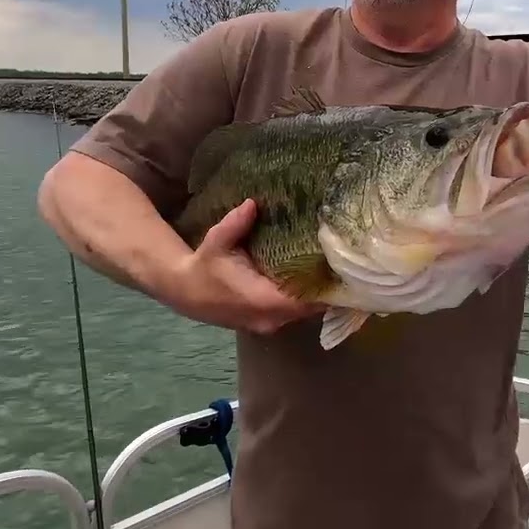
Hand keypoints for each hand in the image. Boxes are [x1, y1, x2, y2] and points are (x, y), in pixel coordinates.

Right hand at [163, 199, 325, 333]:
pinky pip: (294, 315)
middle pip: (310, 309)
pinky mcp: (266, 325)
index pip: (303, 300)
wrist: (185, 292)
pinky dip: (306, 302)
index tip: (339, 268)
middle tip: (343, 264)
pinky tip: (316, 281)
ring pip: (304, 315)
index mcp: (259, 299)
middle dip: (326, 290)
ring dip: (318, 296)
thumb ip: (235, 223)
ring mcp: (268, 325)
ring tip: (335, 271)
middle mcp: (267, 318)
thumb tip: (252, 203)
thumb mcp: (216, 241)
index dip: (323, 287)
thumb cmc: (204, 266)